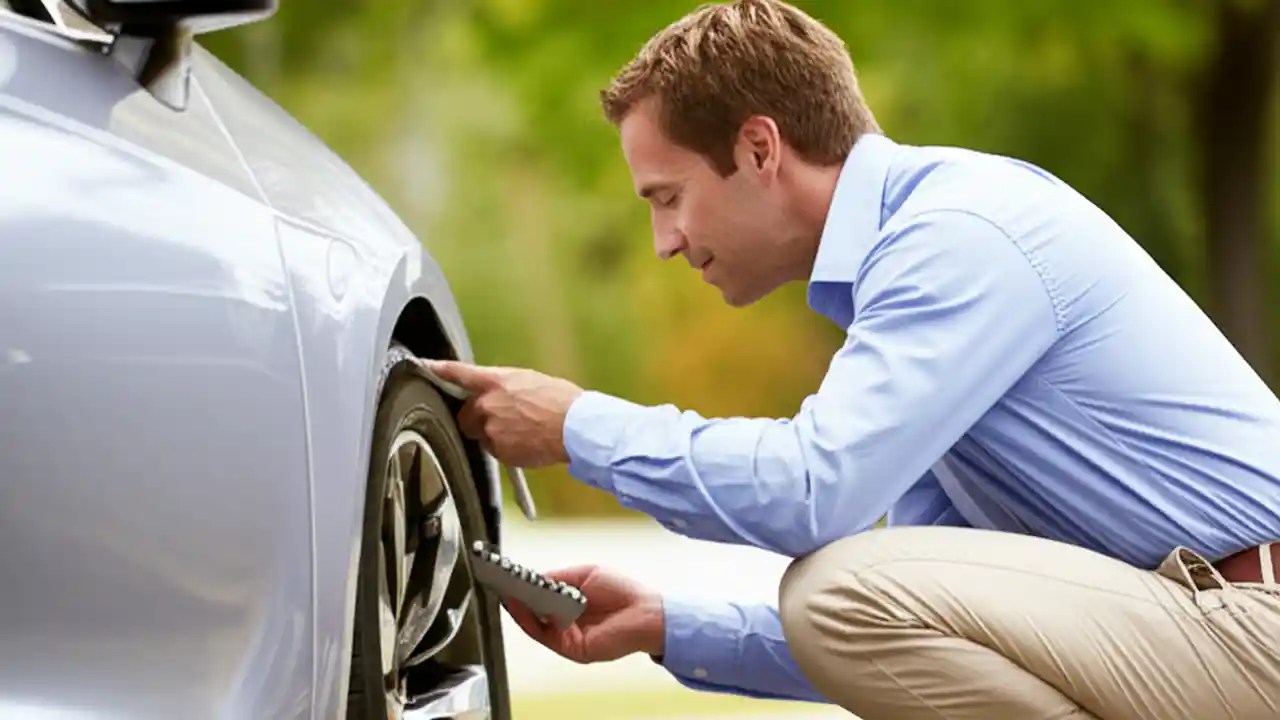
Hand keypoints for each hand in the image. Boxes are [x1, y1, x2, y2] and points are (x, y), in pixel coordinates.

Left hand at [426, 361, 583, 467]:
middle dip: (478, 417)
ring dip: (495, 433)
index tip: (422, 366)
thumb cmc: (560, 401)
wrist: (574, 427)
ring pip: (482, 434)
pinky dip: (508, 448)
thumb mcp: (530, 381)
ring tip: (524, 430)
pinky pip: (496, 451)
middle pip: (467, 413)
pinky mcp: (499, 451)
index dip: (437, 369)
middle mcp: (487, 404)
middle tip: (505, 418)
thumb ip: (505, 386)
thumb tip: (498, 394)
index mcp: (495, 381)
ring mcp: (491, 429)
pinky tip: (528, 442)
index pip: (459, 373)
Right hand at [503, 565, 664, 663]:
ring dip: (519, 608)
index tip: (507, 575)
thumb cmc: (620, 591)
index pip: (541, 596)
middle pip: (534, 611)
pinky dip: (529, 621)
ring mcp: (566, 636)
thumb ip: (558, 578)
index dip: (524, 587)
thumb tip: (533, 577)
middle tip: (499, 582)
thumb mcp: (585, 575)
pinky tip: (520, 606)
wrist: (644, 613)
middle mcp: (565, 621)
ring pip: (535, 624)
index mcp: (570, 603)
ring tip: (505, 591)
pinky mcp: (570, 648)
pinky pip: (543, 635)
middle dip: (517, 596)